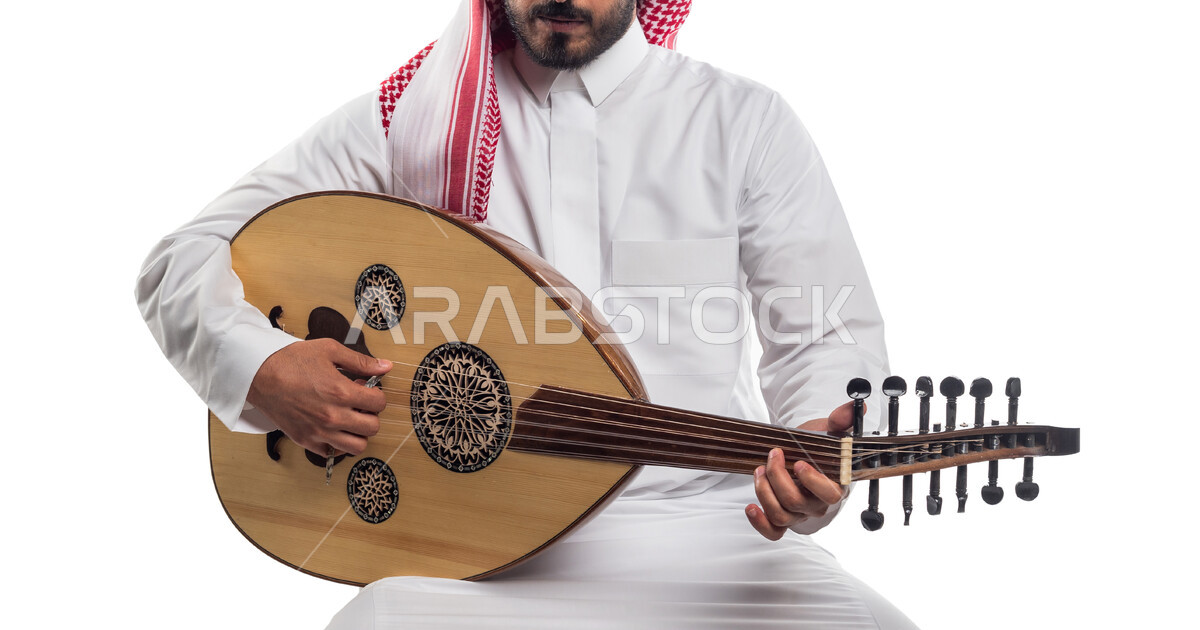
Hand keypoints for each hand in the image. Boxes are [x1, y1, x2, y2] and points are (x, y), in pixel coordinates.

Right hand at [247, 338, 391, 455]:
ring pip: (357, 446)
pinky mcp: (306, 441)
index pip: (379, 403)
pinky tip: (333, 429)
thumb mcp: (329, 351)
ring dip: (358, 433)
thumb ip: (360, 361)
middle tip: (359, 405)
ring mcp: (319, 432)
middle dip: (371, 414)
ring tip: (349, 419)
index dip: (377, 395)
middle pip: (373, 427)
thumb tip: (386, 366)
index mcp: (341, 393)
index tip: (366, 390)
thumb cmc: (292, 360)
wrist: (259, 374)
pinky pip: (332, 453)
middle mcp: (333, 417)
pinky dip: (338, 445)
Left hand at [745, 401, 855, 539]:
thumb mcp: (830, 430)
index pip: (829, 494)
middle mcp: (817, 504)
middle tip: (772, 456)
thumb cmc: (820, 446)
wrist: (806, 454)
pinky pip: (774, 532)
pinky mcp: (784, 518)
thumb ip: (842, 419)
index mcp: (834, 485)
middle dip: (778, 477)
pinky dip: (760, 523)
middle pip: (796, 502)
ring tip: (759, 470)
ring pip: (781, 515)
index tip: (799, 463)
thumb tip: (854, 408)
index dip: (813, 481)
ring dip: (764, 492)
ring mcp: (800, 514)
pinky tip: (750, 507)